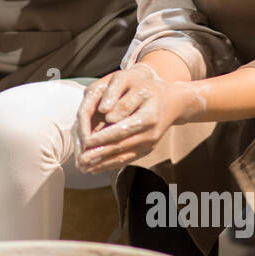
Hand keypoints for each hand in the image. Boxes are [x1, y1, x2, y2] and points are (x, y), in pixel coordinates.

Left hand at [75, 63, 202, 172]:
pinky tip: (97, 168)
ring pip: (123, 156)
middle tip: (81, 160)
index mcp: (148, 117)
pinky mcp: (148, 149)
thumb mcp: (136, 87)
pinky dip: (111, 164)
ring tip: (85, 168)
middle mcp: (151, 134)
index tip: (86, 143)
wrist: (173, 101)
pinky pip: (128, 159)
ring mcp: (150, 144)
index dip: (102, 137)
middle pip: (121, 146)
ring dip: (103, 163)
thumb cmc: (149, 89)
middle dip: (99, 155)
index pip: (121, 130)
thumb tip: (108, 116)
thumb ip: (122, 102)